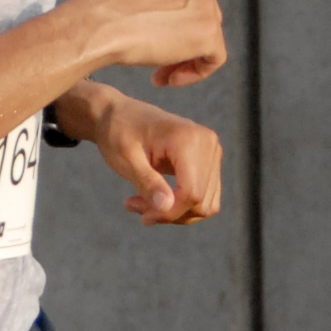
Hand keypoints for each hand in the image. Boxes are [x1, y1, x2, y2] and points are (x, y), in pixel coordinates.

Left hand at [81, 90, 223, 227]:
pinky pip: (204, 198)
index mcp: (187, 138)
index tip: (142, 215)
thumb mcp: (126, 160)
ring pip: (204, 204)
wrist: (120, 114)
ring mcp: (212, 151)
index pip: (192, 193)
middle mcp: (207, 143)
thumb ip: (147, 183)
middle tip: (135, 207)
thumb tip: (167, 207)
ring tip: (142, 204)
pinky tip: (156, 200)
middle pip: (200, 201)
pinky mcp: (209, 161)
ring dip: (174, 212)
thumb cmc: (118, 133)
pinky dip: (181, 206)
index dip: (170, 212)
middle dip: (168, 213)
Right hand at [85, 0, 225, 88]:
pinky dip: (197, 73)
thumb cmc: (106, 19)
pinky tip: (171, 80)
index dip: (175, 29)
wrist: (98, 27)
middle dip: (182, 47)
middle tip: (158, 69)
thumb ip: (157, 4)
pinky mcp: (208, 32)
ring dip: (186, 62)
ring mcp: (205, 4)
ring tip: (162, 77)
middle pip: (203, 20)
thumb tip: (167, 25)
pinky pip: (215, 58)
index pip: (190, 2)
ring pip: (210, 40)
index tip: (154, 46)